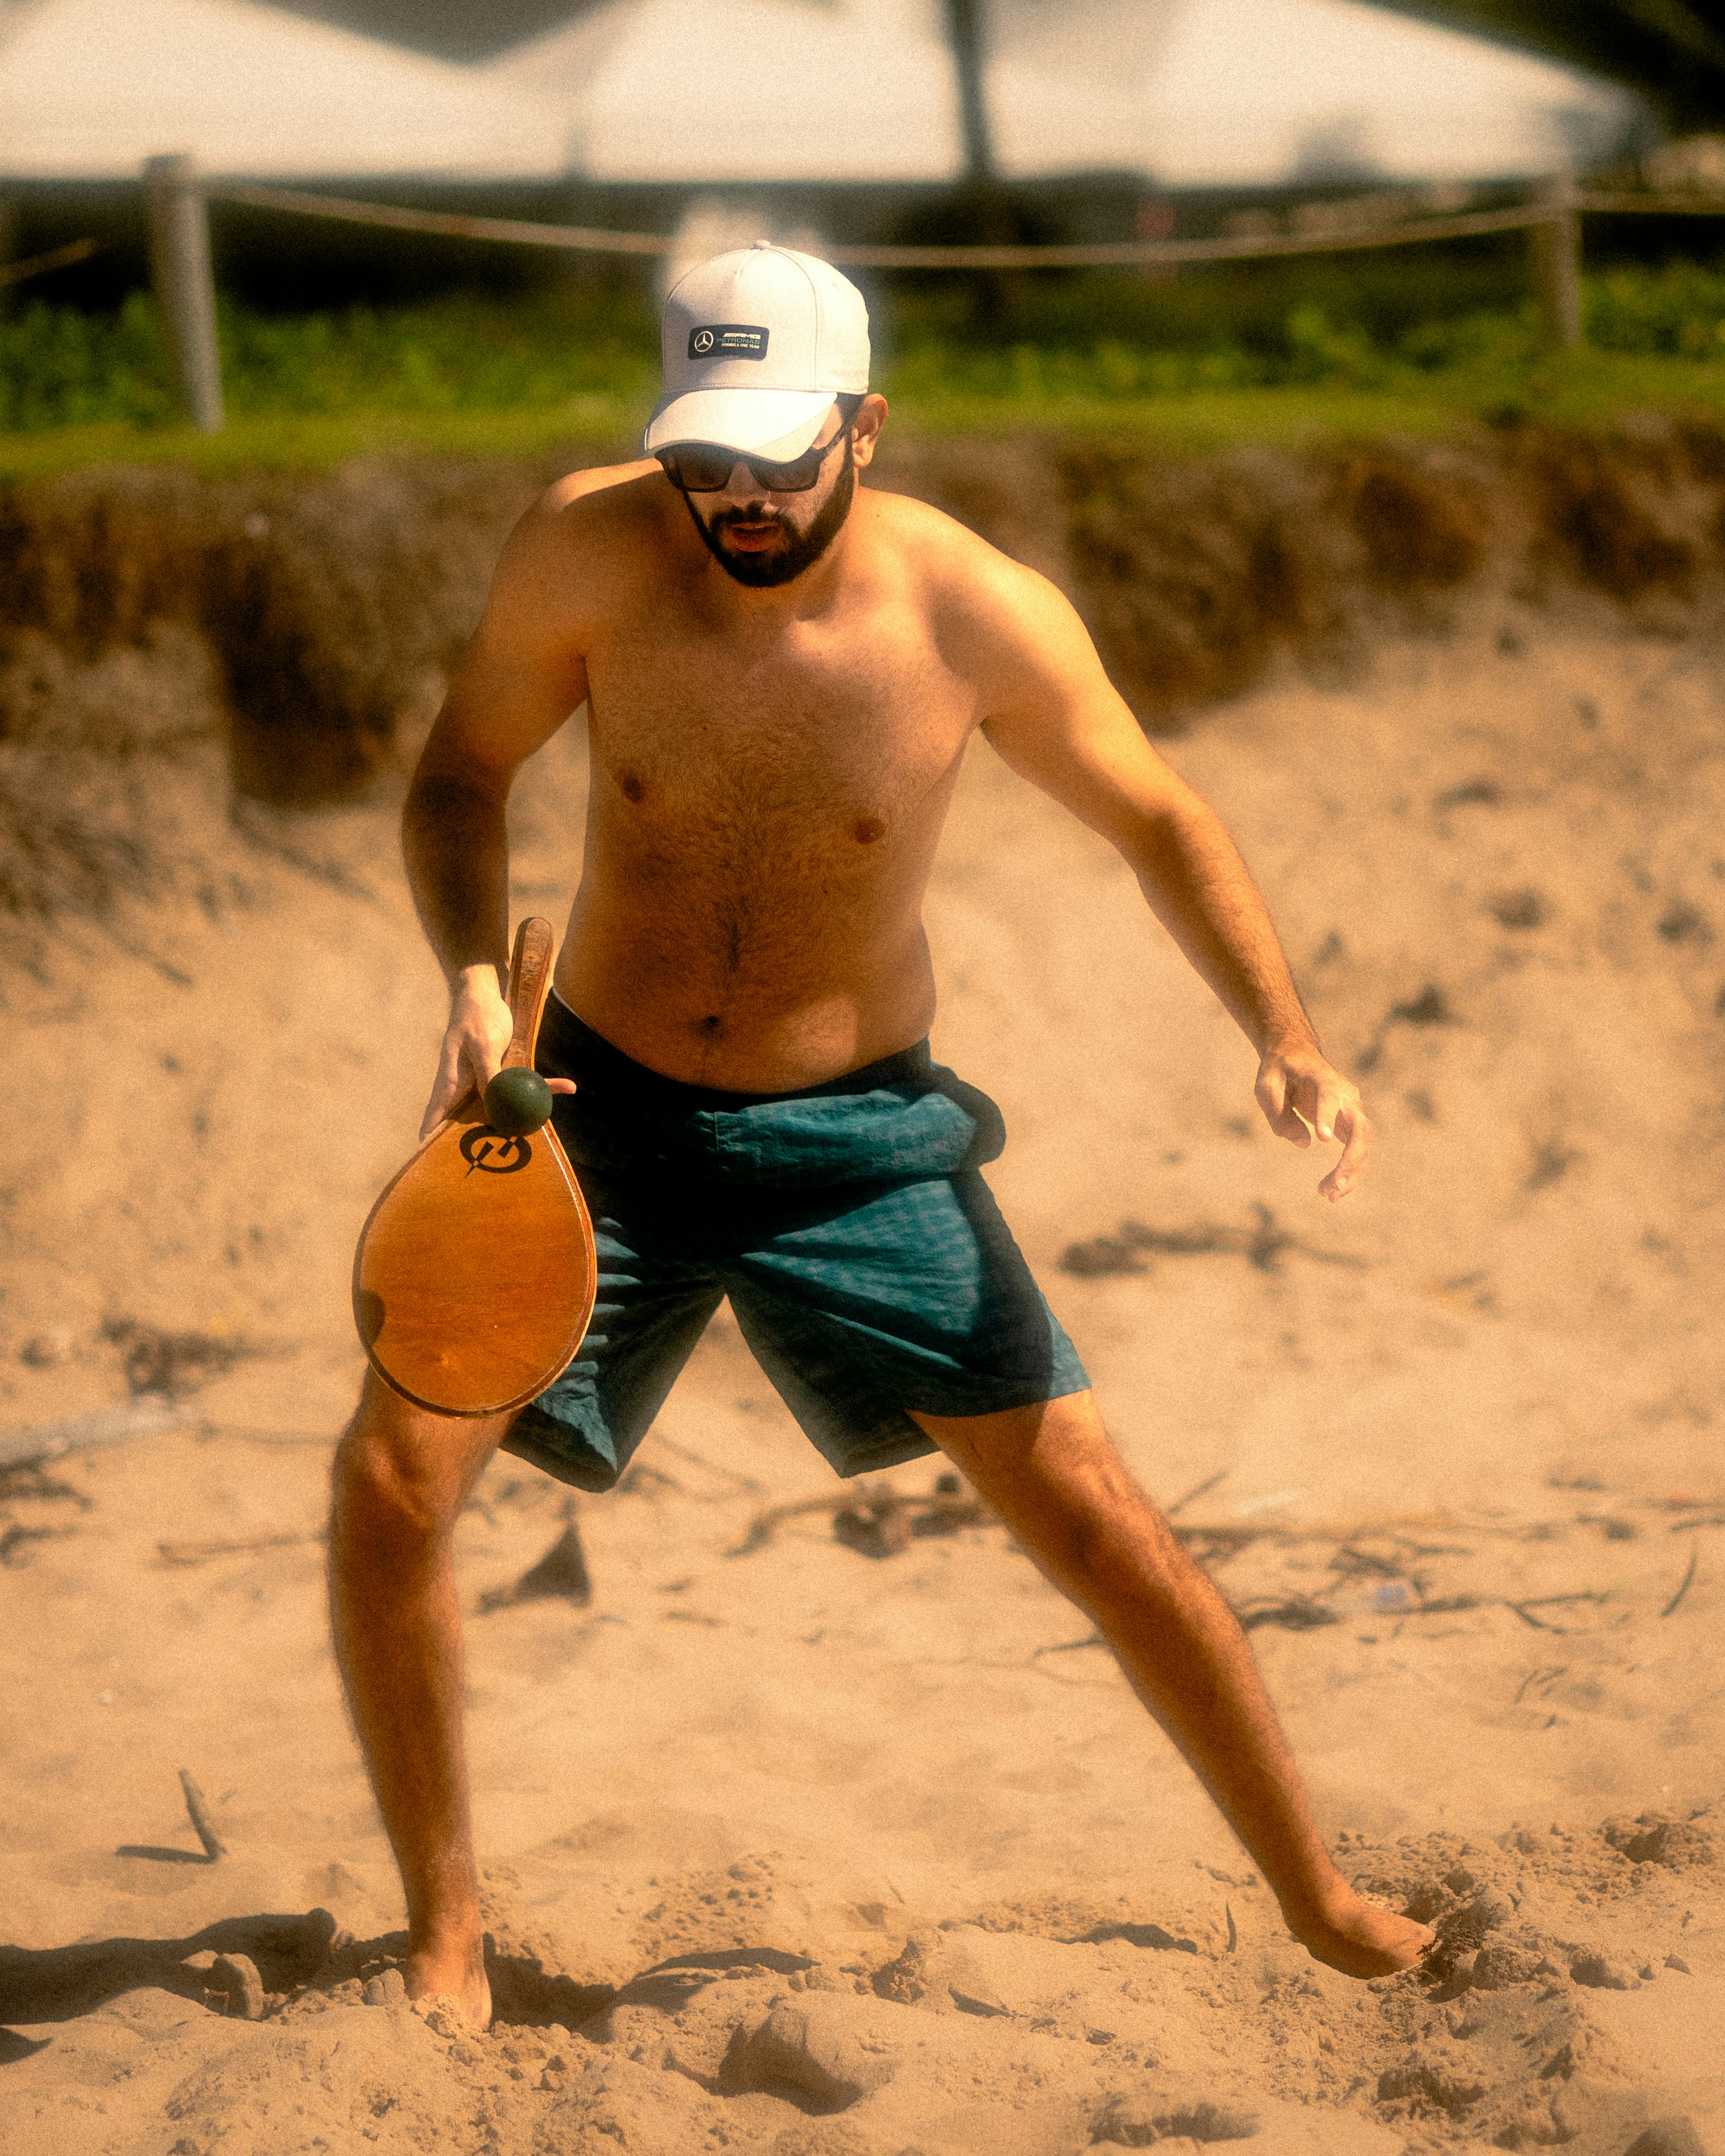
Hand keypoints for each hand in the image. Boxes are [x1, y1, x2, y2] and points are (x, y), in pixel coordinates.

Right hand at [419, 968, 572, 1139]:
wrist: (484, 992)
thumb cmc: (478, 1016)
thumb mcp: (483, 1045)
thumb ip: (488, 1074)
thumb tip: (492, 1102)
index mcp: (453, 1075)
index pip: (439, 1105)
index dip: (433, 1125)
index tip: (424, 1143)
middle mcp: (464, 1078)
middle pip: (464, 1110)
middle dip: (472, 1131)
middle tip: (484, 1153)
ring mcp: (479, 1074)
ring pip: (493, 1100)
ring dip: (510, 1112)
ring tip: (526, 1131)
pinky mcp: (495, 1068)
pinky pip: (512, 1083)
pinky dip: (535, 1086)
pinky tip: (561, 1086)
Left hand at [1255, 1038, 1370, 1201]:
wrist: (1297, 1056)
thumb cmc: (1279, 1070)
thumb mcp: (1266, 1085)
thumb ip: (1279, 1113)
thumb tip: (1303, 1143)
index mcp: (1323, 1078)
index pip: (1330, 1096)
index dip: (1327, 1115)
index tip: (1323, 1139)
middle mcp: (1346, 1095)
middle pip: (1361, 1128)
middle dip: (1350, 1159)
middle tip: (1332, 1185)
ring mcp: (1353, 1110)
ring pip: (1364, 1144)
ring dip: (1350, 1172)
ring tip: (1328, 1195)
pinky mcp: (1350, 1124)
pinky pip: (1357, 1151)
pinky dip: (1348, 1172)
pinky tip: (1332, 1192)